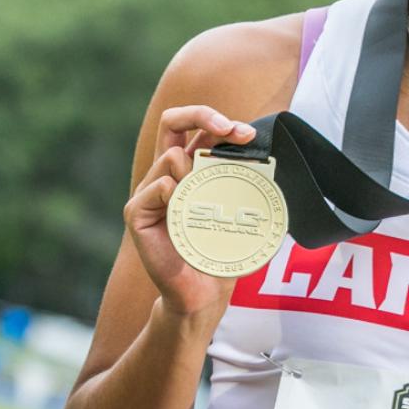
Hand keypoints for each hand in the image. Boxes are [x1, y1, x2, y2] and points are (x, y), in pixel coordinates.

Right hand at [124, 105, 257, 317]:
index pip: (193, 126)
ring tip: (209, 195)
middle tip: (232, 130)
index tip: (246, 134)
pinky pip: (156, 188)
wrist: (201, 293)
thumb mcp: (237, 210)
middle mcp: (165, 174)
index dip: (215, 119)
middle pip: (171, 120)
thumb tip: (270, 163)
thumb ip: (244, 184)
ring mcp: (149, 193)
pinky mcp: (137, 214)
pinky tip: (185, 207)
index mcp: (187, 168)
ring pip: (170, 157)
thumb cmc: (219, 251)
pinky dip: (173, 191)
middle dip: (203, 115)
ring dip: (195, 169)